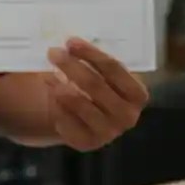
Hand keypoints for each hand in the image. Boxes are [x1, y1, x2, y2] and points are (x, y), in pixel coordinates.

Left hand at [44, 36, 149, 151]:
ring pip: (79, 103)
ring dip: (60, 86)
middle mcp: (127, 115)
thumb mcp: (103, 73)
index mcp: (137, 94)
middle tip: (52, 52)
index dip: (90, 54)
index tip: (70, 41)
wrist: (88, 118)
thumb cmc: (98, 87)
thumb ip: (93, 60)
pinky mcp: (87, 143)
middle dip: (71, 66)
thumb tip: (71, 45)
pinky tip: (51, 94)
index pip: (114, 69)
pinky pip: (67, 120)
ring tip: (48, 75)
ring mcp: (109, 132)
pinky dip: (56, 105)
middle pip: (95, 85)